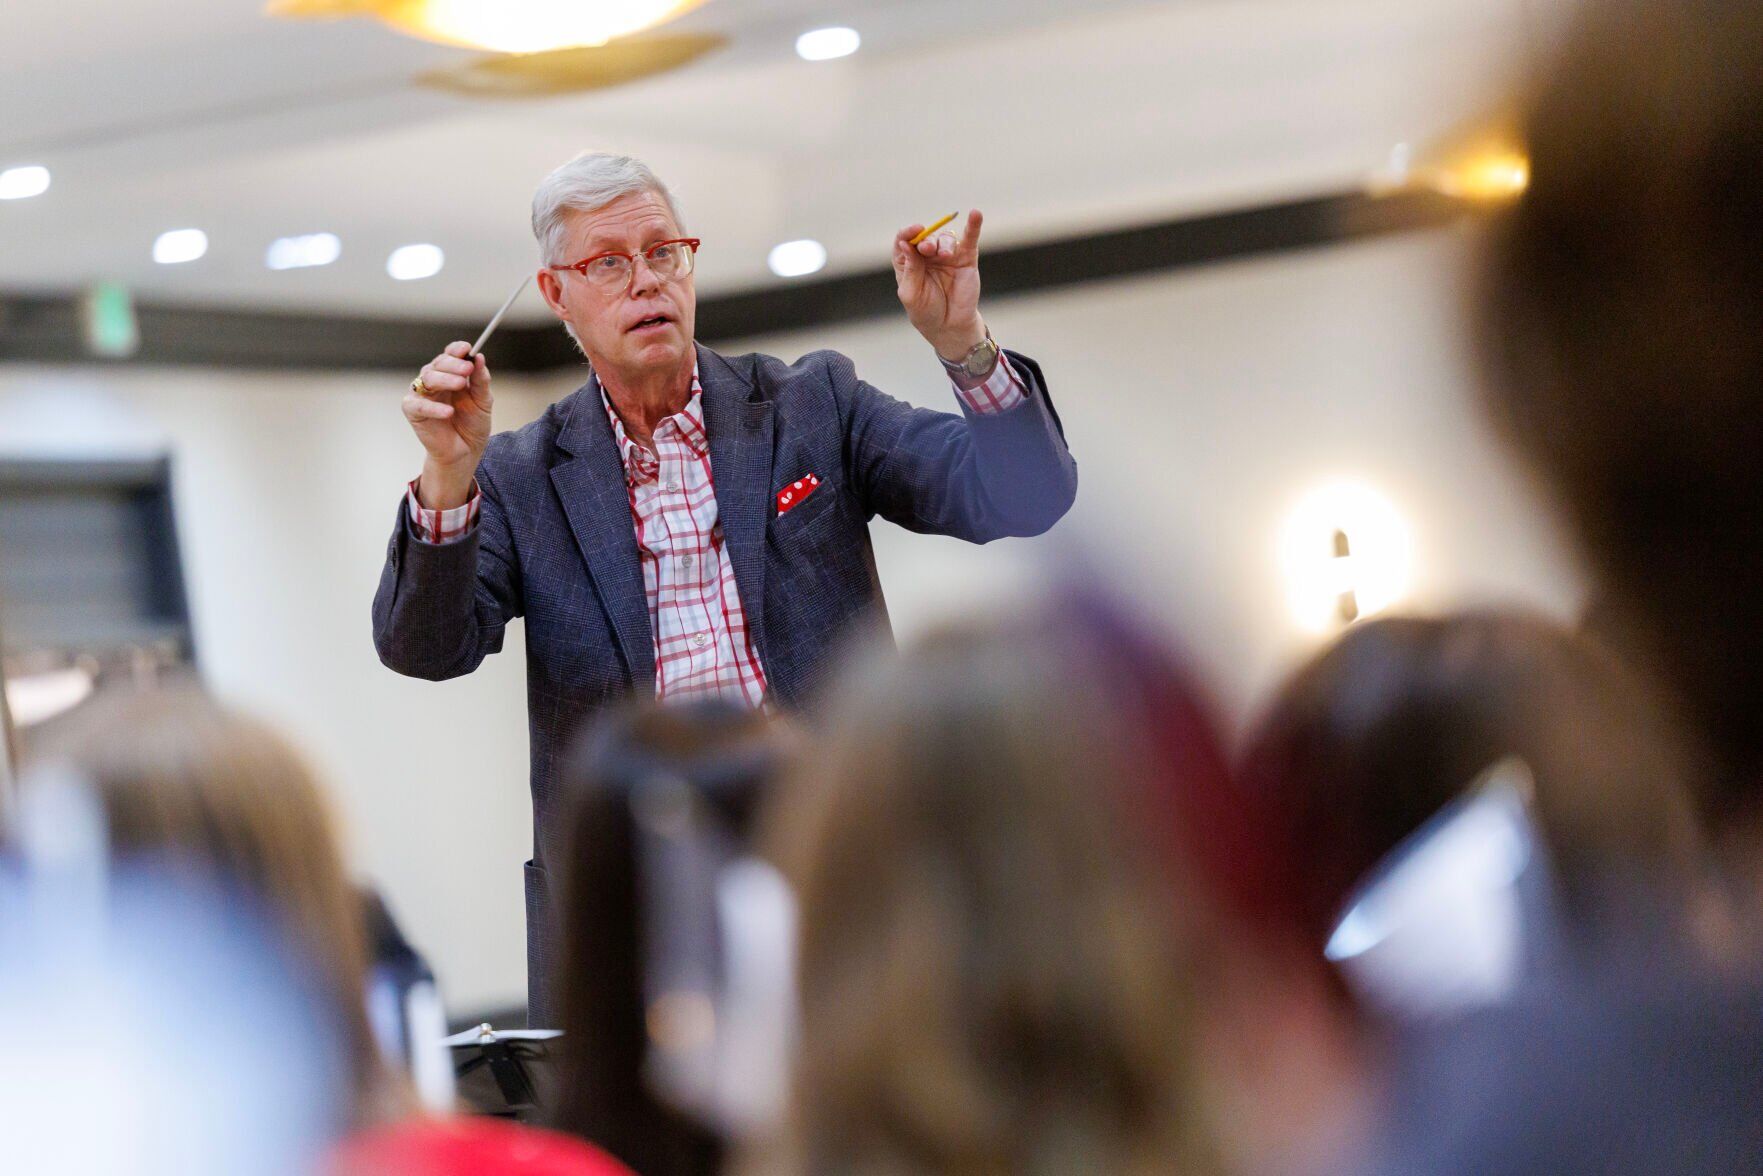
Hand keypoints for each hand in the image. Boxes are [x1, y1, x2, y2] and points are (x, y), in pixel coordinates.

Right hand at [404, 341, 491, 508]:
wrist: (465, 452)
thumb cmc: (472, 425)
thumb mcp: (483, 401)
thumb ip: (481, 381)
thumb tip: (479, 358)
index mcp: (450, 374)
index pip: (450, 355)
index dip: (456, 350)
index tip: (467, 348)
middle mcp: (434, 380)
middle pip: (438, 363)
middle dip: (453, 364)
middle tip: (467, 368)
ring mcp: (422, 394)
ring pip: (428, 378)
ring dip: (444, 379)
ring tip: (460, 385)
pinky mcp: (413, 411)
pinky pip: (419, 404)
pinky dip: (433, 407)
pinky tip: (448, 412)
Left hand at [893, 210, 987, 360]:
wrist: (950, 326)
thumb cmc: (926, 312)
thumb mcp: (911, 294)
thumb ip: (910, 269)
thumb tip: (905, 244)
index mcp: (908, 262)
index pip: (904, 240)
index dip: (908, 232)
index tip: (914, 231)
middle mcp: (926, 256)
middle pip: (925, 237)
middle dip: (926, 240)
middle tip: (926, 249)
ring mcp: (947, 256)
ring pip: (944, 238)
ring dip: (943, 243)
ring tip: (945, 256)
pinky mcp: (966, 259)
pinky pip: (970, 238)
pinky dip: (973, 226)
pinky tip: (975, 214)